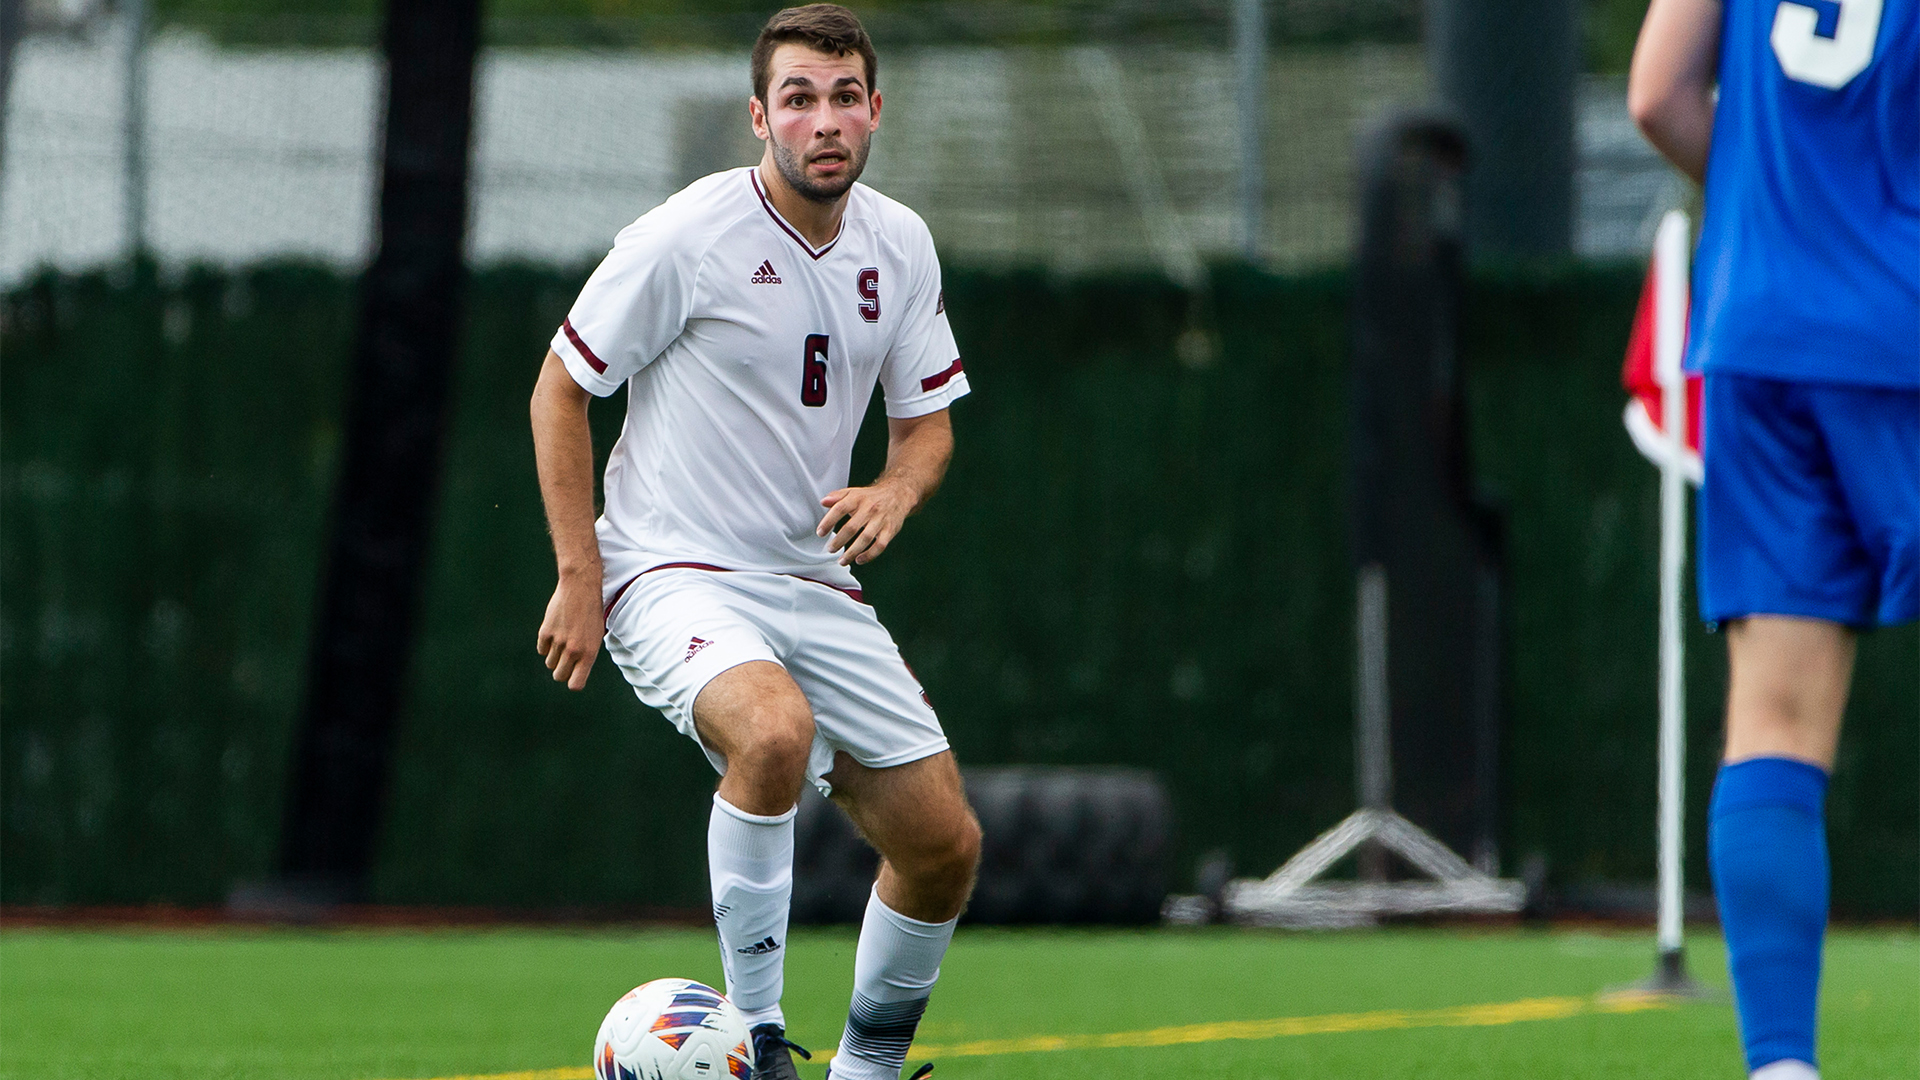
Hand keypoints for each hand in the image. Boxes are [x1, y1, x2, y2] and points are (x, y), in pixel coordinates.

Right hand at [536, 572, 602, 689]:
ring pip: (550, 663)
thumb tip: (574, 673)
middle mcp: (573, 650)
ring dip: (554, 656)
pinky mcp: (545, 632)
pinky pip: (541, 650)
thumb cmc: (591, 613)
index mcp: (589, 653)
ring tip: (563, 641)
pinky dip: (546, 645)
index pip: (575, 684)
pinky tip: (554, 633)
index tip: (573, 675)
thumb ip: (586, 655)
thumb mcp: (596, 636)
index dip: (573, 681)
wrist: (580, 589)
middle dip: (562, 670)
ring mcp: (558, 642)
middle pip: (559, 676)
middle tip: (566, 658)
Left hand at [817, 479, 916, 565]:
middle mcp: (869, 509)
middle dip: (839, 541)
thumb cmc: (872, 497)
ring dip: (852, 552)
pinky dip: (869, 555)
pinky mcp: (889, 530)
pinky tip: (859, 559)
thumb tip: (823, 502)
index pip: (840, 509)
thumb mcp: (853, 492)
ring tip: (842, 560)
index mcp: (858, 499)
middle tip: (831, 549)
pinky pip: (880, 545)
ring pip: (865, 538)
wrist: (897, 495)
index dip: (828, 522)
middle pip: (851, 527)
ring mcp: (880, 520)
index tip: (820, 532)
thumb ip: (837, 497)